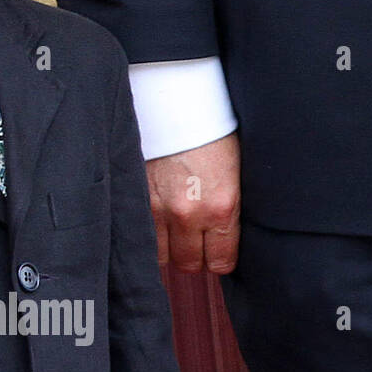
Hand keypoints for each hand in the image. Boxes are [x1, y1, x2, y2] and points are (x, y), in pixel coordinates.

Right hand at [146, 132, 240, 274]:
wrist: (176, 108)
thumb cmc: (211, 136)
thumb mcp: (236, 176)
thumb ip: (229, 211)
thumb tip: (224, 238)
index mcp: (221, 208)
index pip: (221, 261)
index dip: (219, 259)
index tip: (216, 252)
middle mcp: (189, 214)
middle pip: (189, 263)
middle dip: (194, 257)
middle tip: (194, 242)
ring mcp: (158, 209)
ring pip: (162, 256)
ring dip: (168, 248)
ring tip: (173, 234)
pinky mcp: (136, 200)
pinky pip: (141, 237)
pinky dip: (147, 236)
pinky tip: (155, 224)